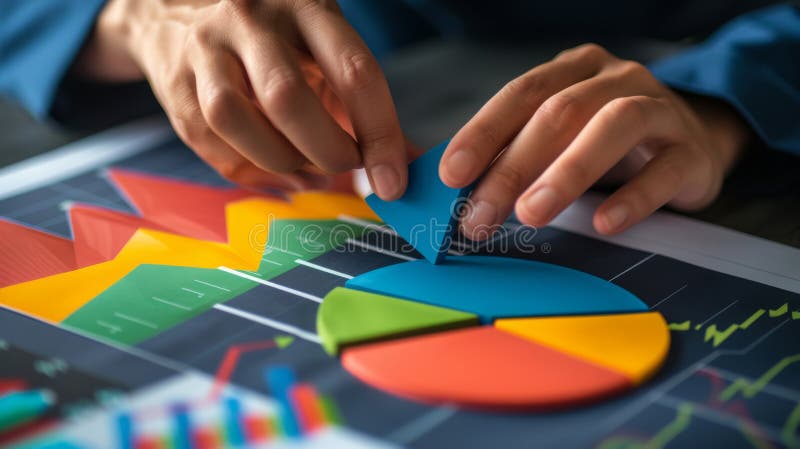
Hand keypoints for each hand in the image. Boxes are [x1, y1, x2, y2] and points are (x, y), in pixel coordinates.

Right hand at [78, 0, 407, 197]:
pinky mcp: (174, 83)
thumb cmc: (274, 40)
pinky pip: (211, 144)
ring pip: (234, 120)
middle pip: (287, 99)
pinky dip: (251, 171)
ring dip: (281, 162)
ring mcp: (205, 48)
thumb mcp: (324, 52)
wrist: (178, 11)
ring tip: (307, 167)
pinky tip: (276, 170)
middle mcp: (250, 19)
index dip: (379, 134)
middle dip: (326, 152)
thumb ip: (363, 105)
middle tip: (346, 166)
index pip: (353, 71)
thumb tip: (406, 161)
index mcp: (305, 6)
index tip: (393, 180)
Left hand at [439, 44, 749, 237]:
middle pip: (559, 113)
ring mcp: (661, 109)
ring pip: (614, 125)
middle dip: (513, 167)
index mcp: (575, 70)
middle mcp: (618, 79)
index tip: (452, 174)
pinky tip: (603, 224)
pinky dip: (632, 198)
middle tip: (480, 216)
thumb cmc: (608, 142)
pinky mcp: (692, 151)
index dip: (484, 132)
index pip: (522, 93)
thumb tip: (457, 189)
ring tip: (531, 214)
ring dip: (567, 172)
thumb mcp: (561, 136)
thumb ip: (515, 153)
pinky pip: (665, 171)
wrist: (693, 142)